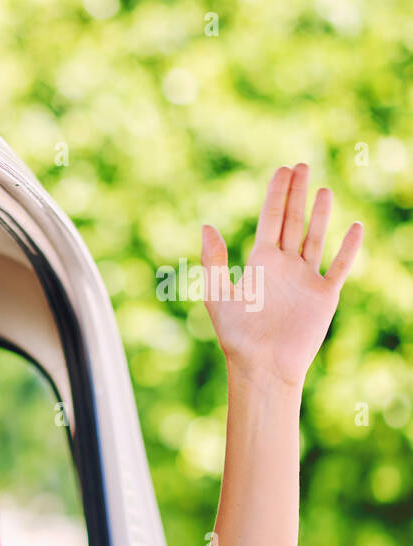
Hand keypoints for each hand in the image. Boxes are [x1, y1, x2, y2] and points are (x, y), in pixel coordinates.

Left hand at [200, 163, 362, 388]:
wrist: (261, 365)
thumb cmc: (235, 335)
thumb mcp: (217, 294)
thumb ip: (213, 260)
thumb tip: (206, 225)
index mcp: (260, 263)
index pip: (271, 219)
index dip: (277, 194)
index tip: (283, 170)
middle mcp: (284, 267)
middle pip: (293, 222)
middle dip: (297, 194)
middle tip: (302, 165)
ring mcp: (306, 279)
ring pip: (316, 239)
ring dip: (320, 216)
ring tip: (323, 190)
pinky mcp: (324, 296)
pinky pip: (340, 267)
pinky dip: (348, 248)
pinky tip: (355, 227)